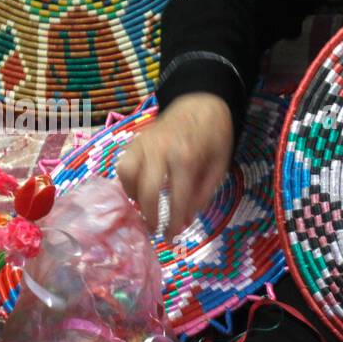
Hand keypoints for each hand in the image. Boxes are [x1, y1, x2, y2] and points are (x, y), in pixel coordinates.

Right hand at [116, 93, 232, 239]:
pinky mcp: (135, 141)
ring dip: (134, 198)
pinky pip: (122, 165)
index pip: (177, 198)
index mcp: (186, 157)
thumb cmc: (214, 137)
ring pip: (127, 176)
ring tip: (145, 211)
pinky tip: (138, 193)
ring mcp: (144, 143)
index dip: (173, 222)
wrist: (201, 103)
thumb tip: (186, 220)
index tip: (172, 238)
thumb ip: (203, 194)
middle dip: (150, 216)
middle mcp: (160, 150)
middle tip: (155, 231)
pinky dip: (127, 183)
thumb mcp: (219, 166)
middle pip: (147, 191)